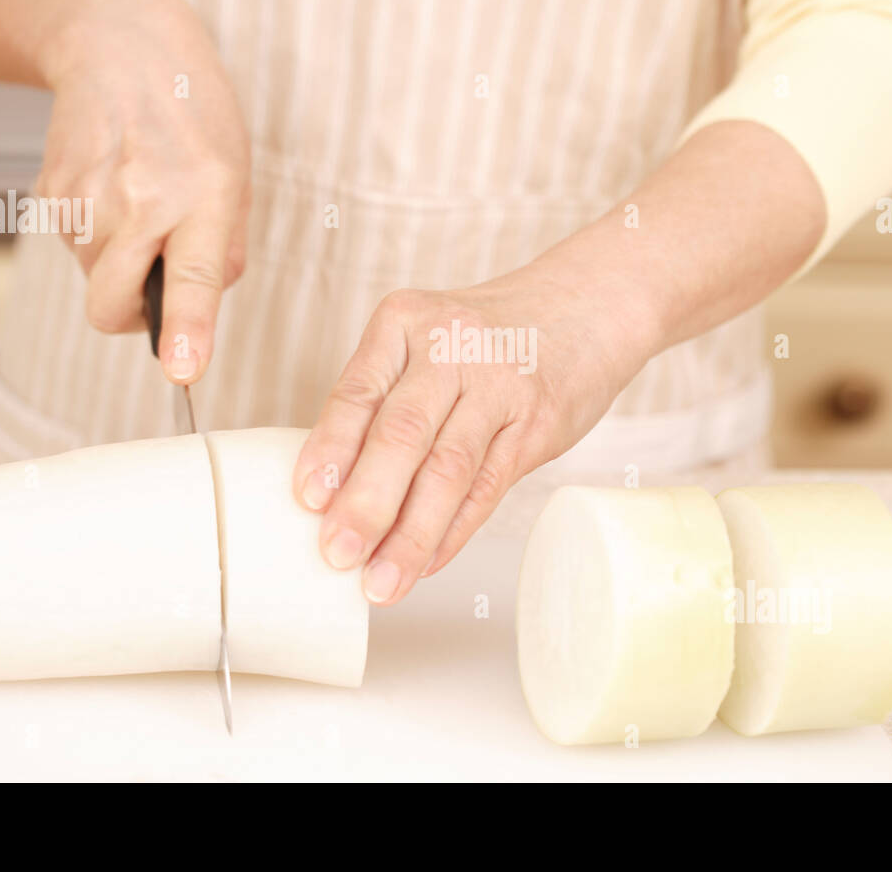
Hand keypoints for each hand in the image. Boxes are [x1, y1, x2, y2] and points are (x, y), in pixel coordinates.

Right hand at [33, 0, 249, 382]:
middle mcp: (141, 199)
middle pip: (110, 306)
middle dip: (130, 316)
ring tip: (140, 203)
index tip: (182, 370)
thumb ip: (226, 251)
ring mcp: (88, 198)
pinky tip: (113, 187)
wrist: (119, 47)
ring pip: (93, 278)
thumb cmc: (190, 114)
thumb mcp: (236, 177)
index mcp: (204, 195)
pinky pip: (74, 249)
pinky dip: (96, 237)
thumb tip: (200, 313)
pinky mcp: (52, 194)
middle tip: (154, 281)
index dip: (186, 331)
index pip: (194, 277)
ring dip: (117, 264)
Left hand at [291, 265, 656, 605]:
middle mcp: (451, 346)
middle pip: (402, 433)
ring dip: (410, 535)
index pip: (357, 393)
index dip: (329, 450)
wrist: (584, 307)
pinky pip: (487, 487)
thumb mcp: (426, 342)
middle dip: (366, 503)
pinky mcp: (536, 423)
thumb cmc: (485, 339)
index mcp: (404, 321)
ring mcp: (499, 385)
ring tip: (381, 583)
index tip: (306, 502)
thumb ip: (386, 402)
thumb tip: (334, 495)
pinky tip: (427, 564)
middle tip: (337, 555)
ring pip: (447, 470)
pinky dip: (453, 531)